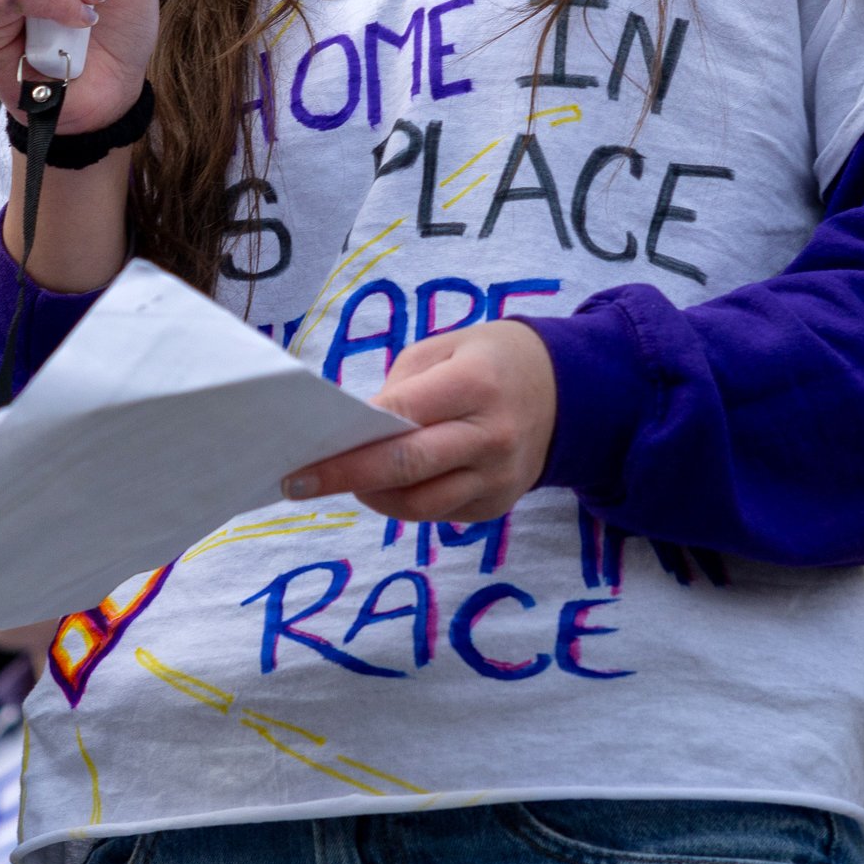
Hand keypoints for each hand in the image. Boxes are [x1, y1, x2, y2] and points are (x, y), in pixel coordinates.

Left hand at [282, 320, 557, 520]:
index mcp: (476, 384)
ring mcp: (499, 478)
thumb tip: (352, 432)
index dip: (351, 438)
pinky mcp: (497, 506)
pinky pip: (438, 513)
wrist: (566, 391)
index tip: (304, 451)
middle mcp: (492, 437)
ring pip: (419, 504)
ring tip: (342, 481)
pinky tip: (383, 485)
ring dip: (371, 496)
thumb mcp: (444, 350)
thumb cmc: (487, 361)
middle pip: (408, 468)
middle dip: (346, 477)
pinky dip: (403, 502)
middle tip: (297, 483)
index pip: (403, 417)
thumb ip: (400, 390)